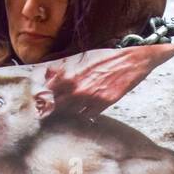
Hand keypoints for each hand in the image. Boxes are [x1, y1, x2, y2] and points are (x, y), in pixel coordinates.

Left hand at [43, 45, 173, 117]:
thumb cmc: (106, 58)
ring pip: (70, 113)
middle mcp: (77, 89)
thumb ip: (62, 67)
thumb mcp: (81, 57)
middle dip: (52, 108)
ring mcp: (89, 99)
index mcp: (69, 75)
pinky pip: (86, 116)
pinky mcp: (101, 106)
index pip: (47, 91)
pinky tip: (85, 110)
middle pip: (56, 106)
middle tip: (51, 110)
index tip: (41, 101)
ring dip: (68, 112)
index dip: (42, 97)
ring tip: (68, 110)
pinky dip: (84, 115)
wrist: (132, 61)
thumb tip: (46, 73)